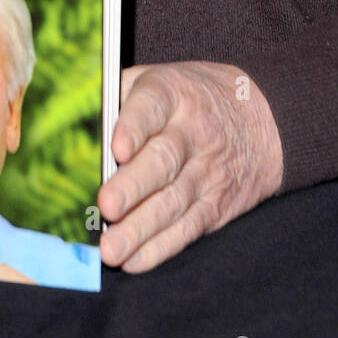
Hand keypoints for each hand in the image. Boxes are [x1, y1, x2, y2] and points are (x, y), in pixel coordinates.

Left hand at [97, 61, 282, 272]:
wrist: (260, 118)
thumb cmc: (190, 99)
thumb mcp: (159, 78)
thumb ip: (119, 93)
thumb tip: (78, 122)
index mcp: (173, 93)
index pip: (151, 106)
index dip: (134, 127)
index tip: (117, 149)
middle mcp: (192, 132)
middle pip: (163, 160)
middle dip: (133, 186)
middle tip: (107, 206)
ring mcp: (207, 171)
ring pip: (173, 201)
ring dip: (141, 228)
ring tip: (112, 248)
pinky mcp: (216, 205)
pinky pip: (188, 228)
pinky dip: (160, 247)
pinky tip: (135, 259)